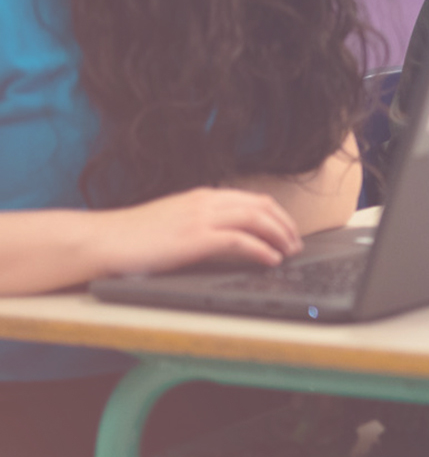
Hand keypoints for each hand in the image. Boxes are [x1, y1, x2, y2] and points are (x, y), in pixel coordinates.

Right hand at [91, 187, 302, 276]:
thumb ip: (200, 224)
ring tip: (290, 253)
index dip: (276, 214)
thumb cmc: (134, 237)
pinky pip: (239, 240)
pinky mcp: (194, 238)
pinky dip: (261, 249)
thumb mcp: (175, 222)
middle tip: (297, 244)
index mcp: (203, 196)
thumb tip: (226, 239)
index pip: (253, 199)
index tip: (288, 230)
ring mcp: (201, 218)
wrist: (103, 240)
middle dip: (285, 224)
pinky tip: (271, 260)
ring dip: (279, 236)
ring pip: (256, 219)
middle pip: (262, 206)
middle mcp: (206, 201)